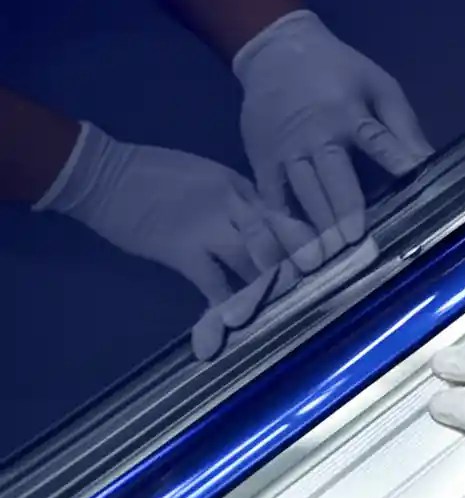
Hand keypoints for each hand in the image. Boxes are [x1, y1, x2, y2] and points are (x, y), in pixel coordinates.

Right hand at [35, 123, 322, 355]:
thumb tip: (264, 226)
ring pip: (255, 258)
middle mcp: (233, 204)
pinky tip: (238, 324)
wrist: (102, 173)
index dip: (305, 239)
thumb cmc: (152, 174)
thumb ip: (238, 199)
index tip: (327, 261)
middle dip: (299, 264)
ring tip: (286, 308)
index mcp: (240, 186)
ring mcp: (209, 227)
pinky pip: (214, 282)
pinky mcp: (182, 250)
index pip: (282, 213)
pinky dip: (227, 305)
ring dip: (271, 285)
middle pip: (278, 236)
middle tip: (318, 289)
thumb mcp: (208, 176)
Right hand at [235, 10, 432, 253]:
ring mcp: (284, 153)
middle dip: (345, 216)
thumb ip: (402, 125)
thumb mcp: (378, 85)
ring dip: (315, 230)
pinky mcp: (262, 164)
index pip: (377, 143)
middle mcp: (315, 137)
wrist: (275, 53)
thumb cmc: (338, 71)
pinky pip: (272, 201)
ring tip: (327, 262)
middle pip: (332, 180)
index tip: (412, 192)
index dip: (397, 165)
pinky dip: (282, 228)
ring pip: (301, 195)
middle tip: (359, 249)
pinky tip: (293, 253)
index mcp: (348, 113)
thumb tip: (429, 162)